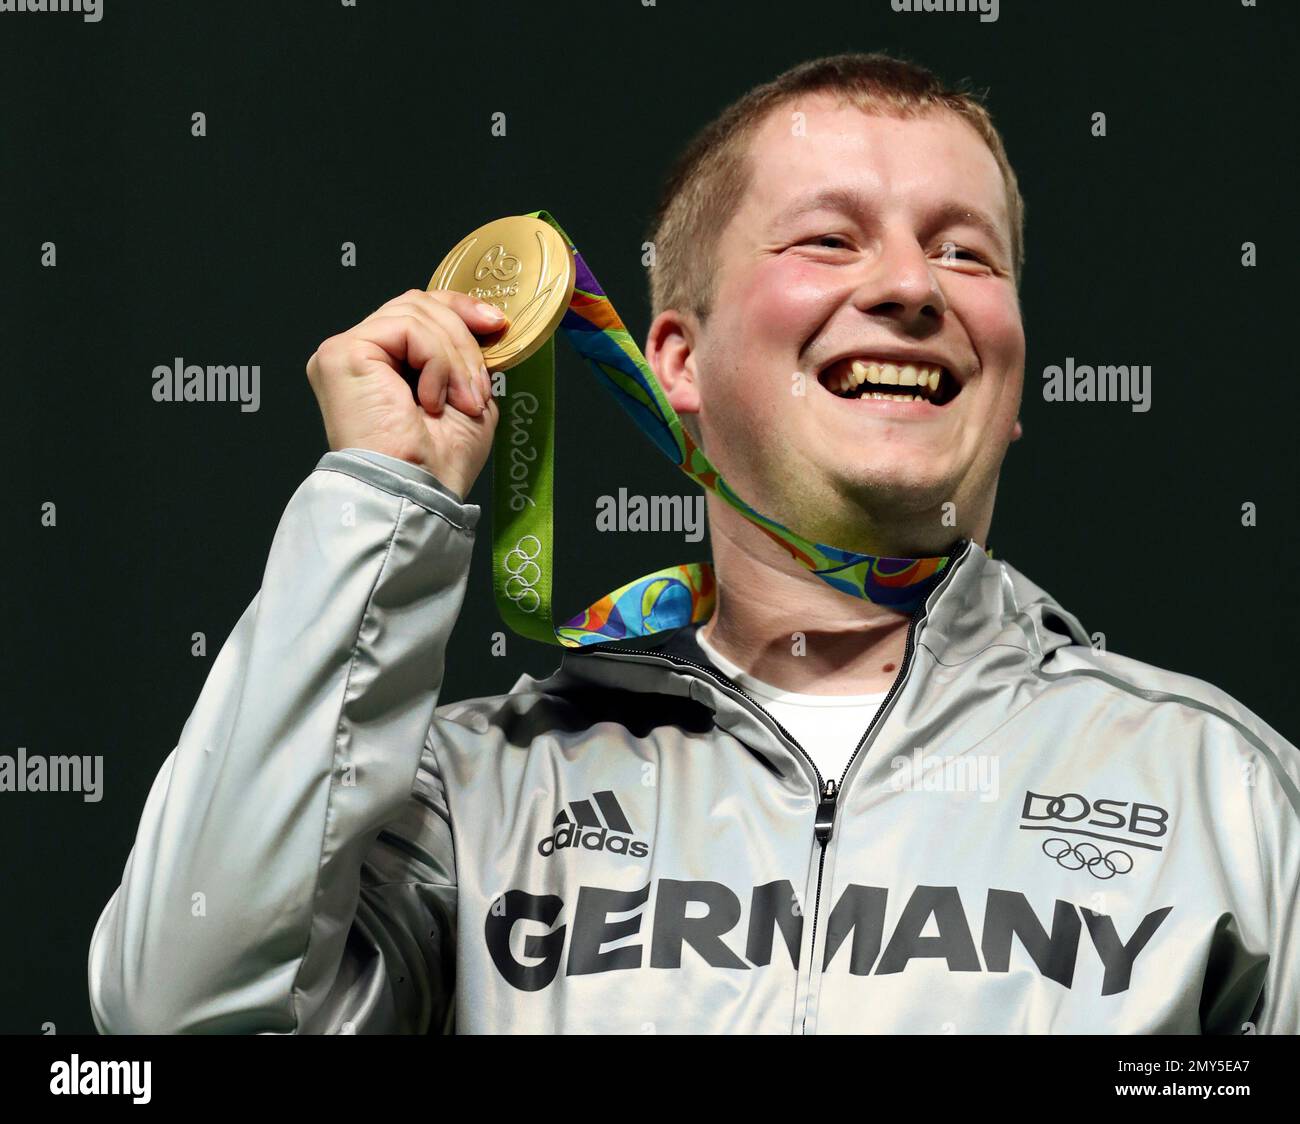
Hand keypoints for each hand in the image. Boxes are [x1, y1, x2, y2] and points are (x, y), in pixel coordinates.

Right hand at [305, 289, 506, 497]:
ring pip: (416, 314)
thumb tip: (487, 322)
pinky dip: (435, 362)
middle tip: (478, 389)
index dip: (459, 309)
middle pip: (418, 305)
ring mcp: (346, 351)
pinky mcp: (343, 353)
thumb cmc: (438, 464)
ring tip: (461, 402)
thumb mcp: (467, 398)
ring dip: (454, 358)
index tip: (496, 324)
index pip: (418, 312)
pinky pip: (407, 329)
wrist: (418, 493)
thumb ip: (465, 358)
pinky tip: (432, 401)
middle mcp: (359, 354)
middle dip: (463, 340)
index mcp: (383, 366)